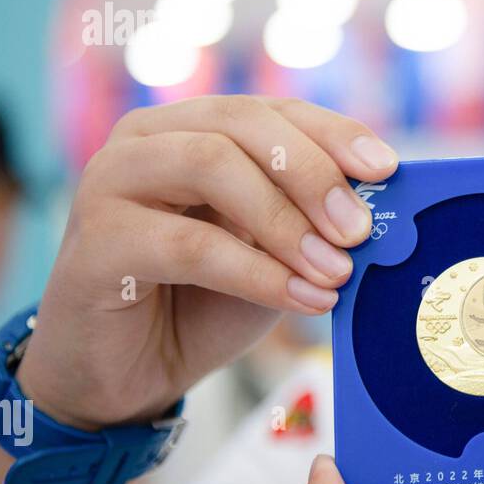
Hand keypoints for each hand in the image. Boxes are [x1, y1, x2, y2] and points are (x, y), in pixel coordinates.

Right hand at [19, 95, 396, 429]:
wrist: (128, 374)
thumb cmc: (203, 302)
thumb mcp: (273, 251)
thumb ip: (311, 220)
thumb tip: (379, 206)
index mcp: (192, 126)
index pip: (273, 109)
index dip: (333, 133)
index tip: (386, 168)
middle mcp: (147, 139)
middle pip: (242, 123)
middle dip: (313, 174)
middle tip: (359, 230)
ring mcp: (112, 182)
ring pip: (212, 167)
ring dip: (286, 221)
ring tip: (334, 271)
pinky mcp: (97, 241)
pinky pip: (191, 246)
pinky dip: (257, 273)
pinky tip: (300, 300)